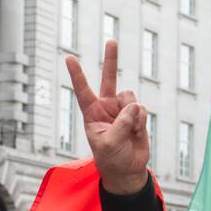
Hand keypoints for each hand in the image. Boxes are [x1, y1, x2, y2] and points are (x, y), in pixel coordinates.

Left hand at [64, 40, 149, 194]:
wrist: (127, 170)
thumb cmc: (111, 159)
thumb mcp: (109, 144)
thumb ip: (121, 124)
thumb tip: (135, 106)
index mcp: (92, 113)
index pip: (82, 90)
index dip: (77, 74)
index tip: (69, 57)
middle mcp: (107, 107)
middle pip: (109, 78)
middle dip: (111, 59)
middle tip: (111, 41)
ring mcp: (122, 110)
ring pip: (130, 97)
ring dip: (131, 113)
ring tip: (128, 130)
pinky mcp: (137, 115)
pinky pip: (142, 110)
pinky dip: (141, 121)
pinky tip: (136, 132)